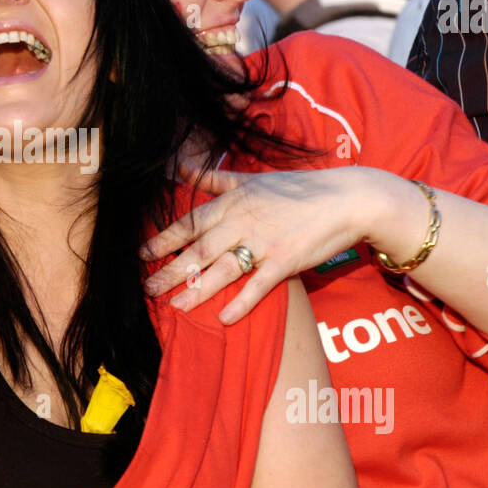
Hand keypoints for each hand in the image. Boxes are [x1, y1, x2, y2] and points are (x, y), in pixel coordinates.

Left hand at [143, 166, 386, 322]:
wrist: (346, 199)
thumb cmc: (298, 190)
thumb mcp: (253, 178)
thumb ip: (216, 178)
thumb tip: (184, 168)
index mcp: (233, 201)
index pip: (191, 222)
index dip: (165, 240)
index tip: (142, 255)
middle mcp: (243, 221)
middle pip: (200, 249)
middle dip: (171, 270)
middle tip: (148, 289)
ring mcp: (264, 241)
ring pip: (223, 269)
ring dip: (198, 290)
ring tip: (176, 307)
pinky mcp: (286, 260)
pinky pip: (258, 285)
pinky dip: (241, 302)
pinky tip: (223, 319)